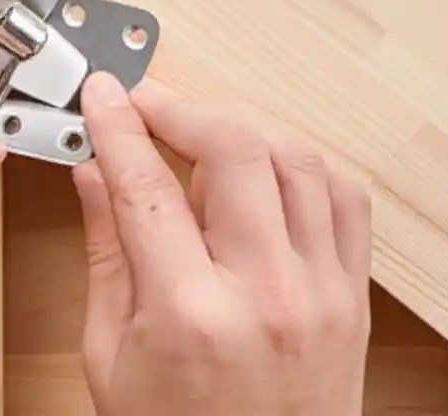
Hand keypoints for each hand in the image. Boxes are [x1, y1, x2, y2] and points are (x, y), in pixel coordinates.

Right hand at [73, 73, 370, 415]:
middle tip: (147, 101)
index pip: (148, 185)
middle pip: (235, 150)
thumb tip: (94, 169)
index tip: (102, 95)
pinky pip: (345, 194)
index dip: (119, 126)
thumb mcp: (110, 353)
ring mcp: (321, 292)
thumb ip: (106, 249)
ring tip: (199, 133)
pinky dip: (302, 160)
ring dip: (242, 125)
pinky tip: (264, 163)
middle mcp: (266, 294)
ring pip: (296, 158)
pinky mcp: (353, 295)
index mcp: (189, 314)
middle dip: (183, 107)